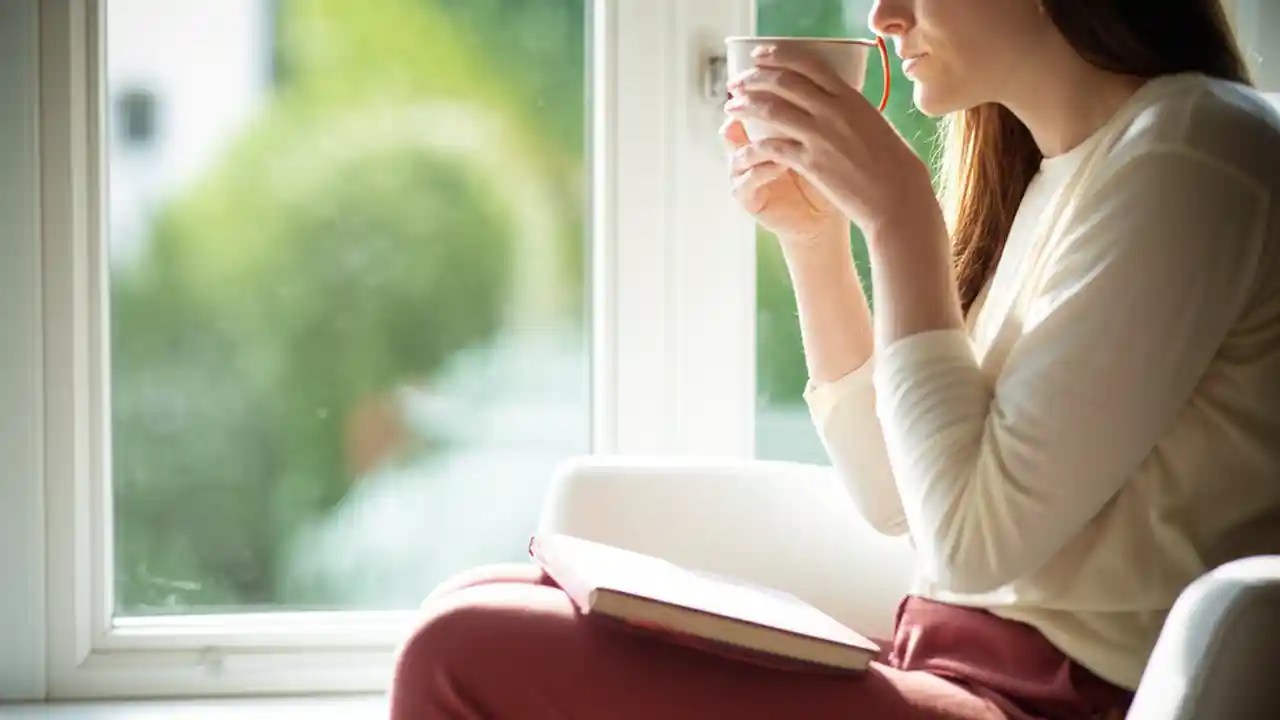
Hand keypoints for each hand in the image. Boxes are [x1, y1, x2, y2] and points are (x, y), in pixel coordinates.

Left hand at [724, 45, 938, 238]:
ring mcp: (820, 136)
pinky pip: (774, 146)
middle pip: (783, 82)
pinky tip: (747, 142)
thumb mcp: (872, 122)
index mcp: (850, 97)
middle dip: (754, 78)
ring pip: (772, 110)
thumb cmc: (891, 163)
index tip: (759, 55)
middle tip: (737, 82)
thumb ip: (848, 109)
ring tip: (731, 105)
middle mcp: (833, 110)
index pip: (807, 64)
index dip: (778, 56)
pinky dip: (757, 143)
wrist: (896, 196)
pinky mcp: (811, 163)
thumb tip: (830, 100)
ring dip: (745, 105)